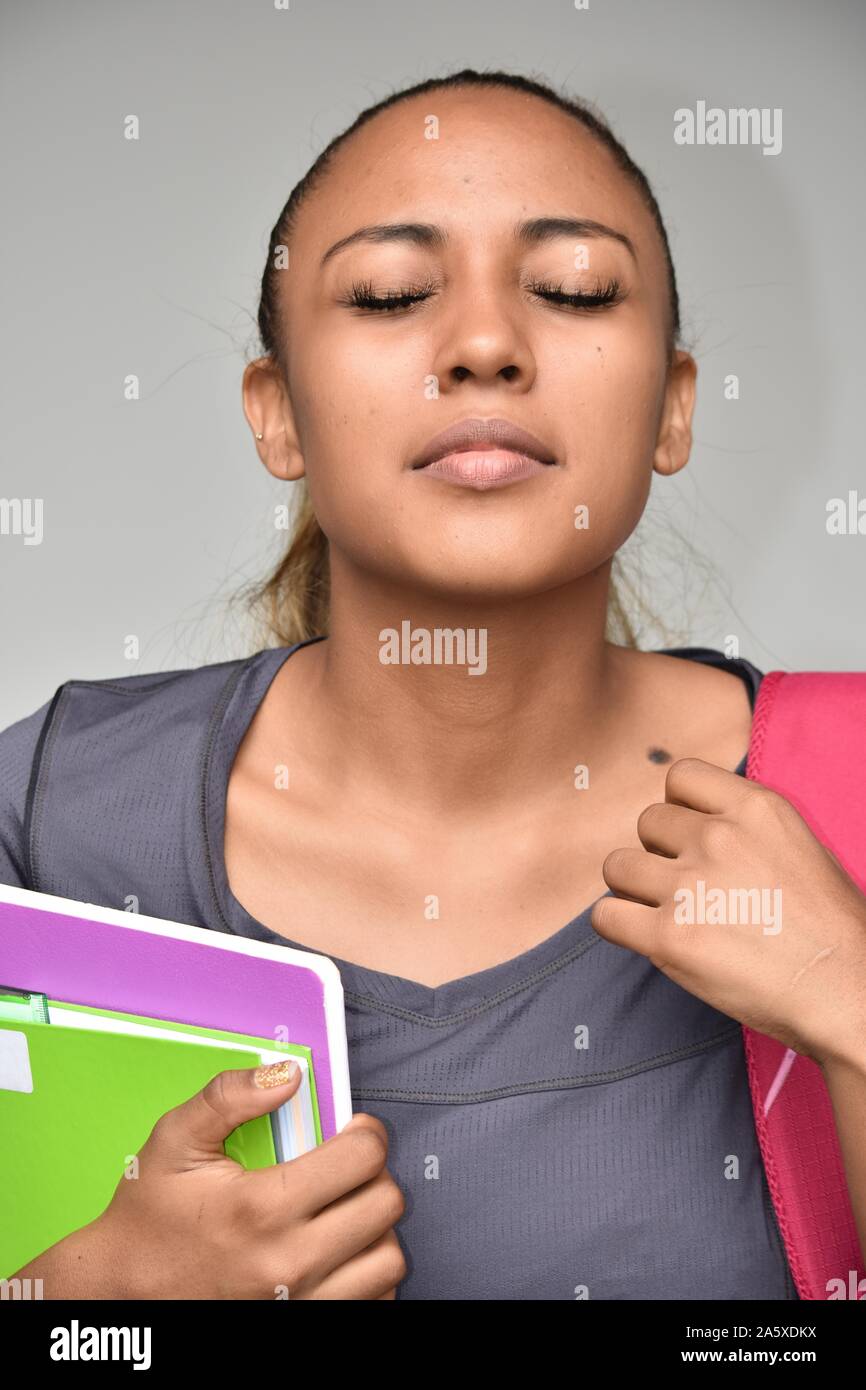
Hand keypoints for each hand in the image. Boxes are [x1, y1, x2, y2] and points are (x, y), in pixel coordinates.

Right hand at [12, 1061, 406, 1299]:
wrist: (122, 1291)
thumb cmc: (150, 1215)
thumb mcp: (175, 1140)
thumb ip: (229, 1096)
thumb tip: (288, 1074)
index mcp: (261, 1207)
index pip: (362, 1159)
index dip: (367, 1133)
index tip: (355, 1131)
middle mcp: (288, 1262)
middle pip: (385, 1205)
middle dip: (373, 1175)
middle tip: (348, 1168)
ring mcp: (299, 1303)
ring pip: (388, 1259)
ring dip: (375, 1228)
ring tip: (345, 1210)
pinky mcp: (303, 1327)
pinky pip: (375, 1301)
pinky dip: (367, 1274)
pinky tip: (339, 1252)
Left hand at [590, 757, 865, 1068]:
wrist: (847, 990)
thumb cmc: (830, 928)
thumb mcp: (797, 846)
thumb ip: (744, 827)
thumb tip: (697, 824)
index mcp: (755, 808)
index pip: (681, 775)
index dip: (680, 807)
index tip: (693, 835)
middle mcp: (719, 837)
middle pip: (647, 821)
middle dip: (660, 851)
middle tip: (686, 885)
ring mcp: (690, 886)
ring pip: (617, 865)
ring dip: (633, 887)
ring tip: (663, 911)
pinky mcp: (669, 937)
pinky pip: (606, 916)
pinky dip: (617, 926)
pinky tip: (644, 937)